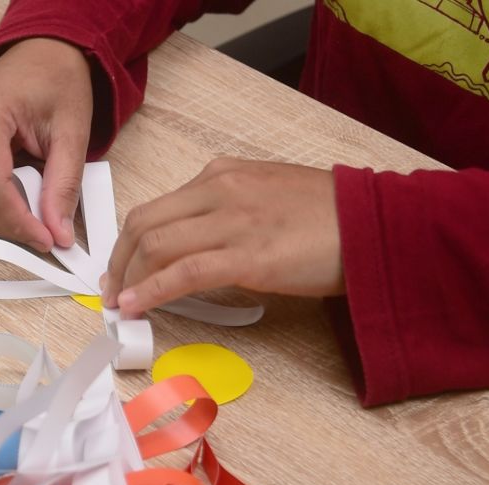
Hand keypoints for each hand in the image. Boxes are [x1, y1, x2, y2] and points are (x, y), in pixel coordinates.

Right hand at [0, 38, 92, 251]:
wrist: (43, 51)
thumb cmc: (58, 81)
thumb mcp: (73, 131)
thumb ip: (63, 184)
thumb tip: (58, 232)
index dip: (17, 221)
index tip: (47, 240)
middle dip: (5, 225)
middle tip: (44, 237)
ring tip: (33, 222)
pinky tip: (17, 204)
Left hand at [101, 158, 343, 316]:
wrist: (376, 224)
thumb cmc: (330, 216)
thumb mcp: (268, 194)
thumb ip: (229, 207)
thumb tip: (196, 240)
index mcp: (222, 173)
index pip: (157, 206)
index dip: (129, 240)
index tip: (120, 266)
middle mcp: (219, 188)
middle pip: (144, 223)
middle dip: (119, 260)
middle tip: (111, 289)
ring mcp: (232, 220)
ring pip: (156, 245)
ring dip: (128, 278)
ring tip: (119, 304)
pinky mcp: (247, 255)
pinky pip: (182, 272)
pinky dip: (151, 290)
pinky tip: (136, 306)